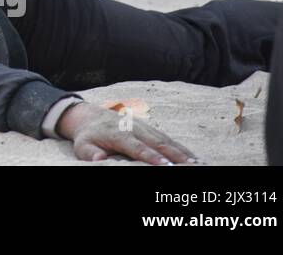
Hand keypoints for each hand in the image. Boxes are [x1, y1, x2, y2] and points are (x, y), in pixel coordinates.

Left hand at [56, 102, 198, 163]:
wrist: (91, 116)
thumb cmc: (89, 136)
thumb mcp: (82, 145)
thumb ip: (90, 153)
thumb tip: (100, 159)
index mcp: (118, 135)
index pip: (138, 147)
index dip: (152, 157)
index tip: (165, 166)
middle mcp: (135, 129)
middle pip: (158, 143)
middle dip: (176, 156)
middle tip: (193, 167)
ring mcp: (145, 128)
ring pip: (167, 141)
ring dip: (184, 153)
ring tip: (200, 164)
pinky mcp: (151, 130)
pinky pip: (169, 140)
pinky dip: (183, 149)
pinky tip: (195, 159)